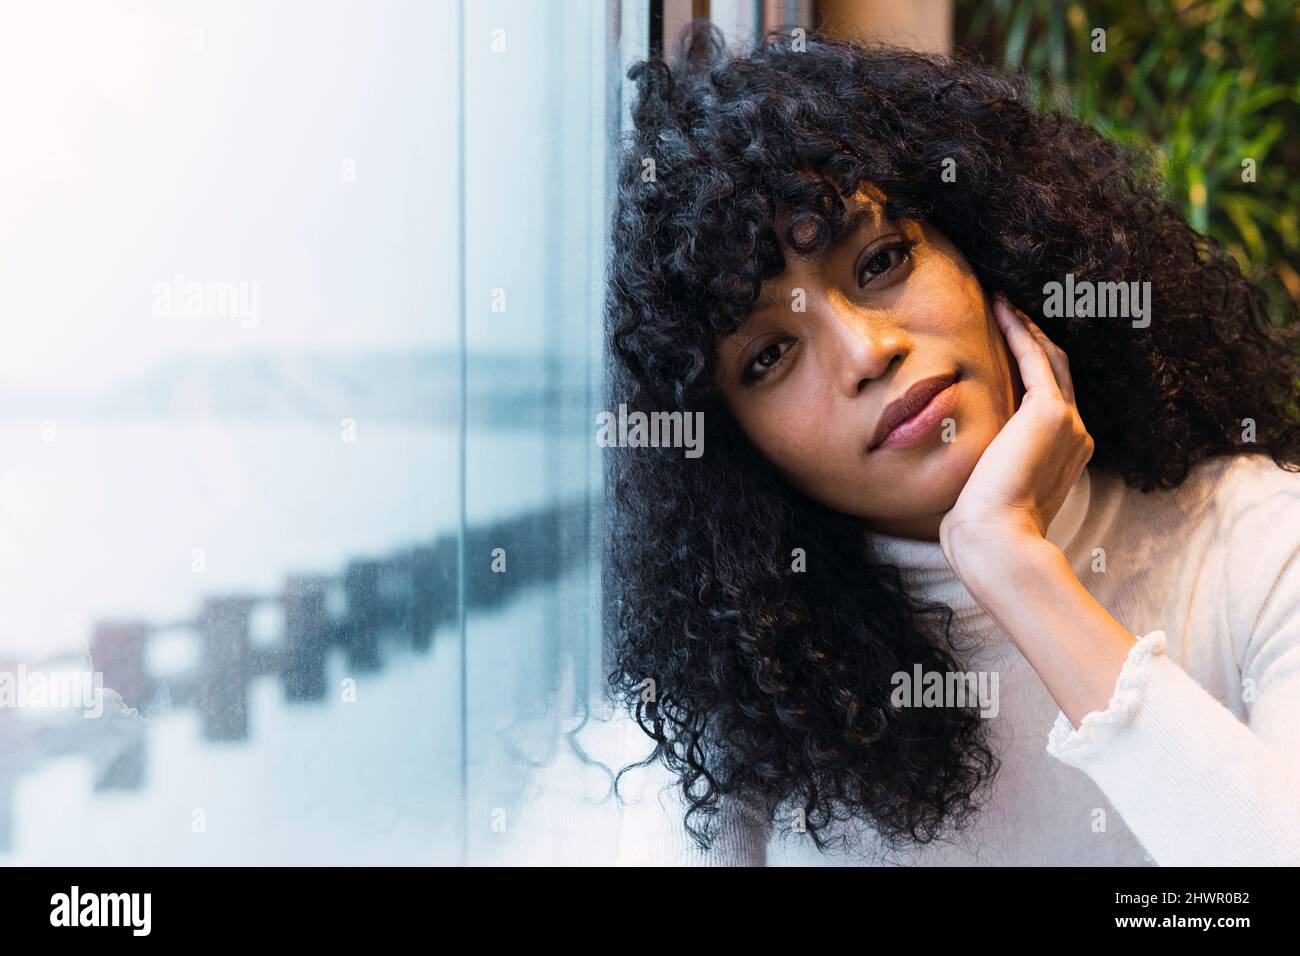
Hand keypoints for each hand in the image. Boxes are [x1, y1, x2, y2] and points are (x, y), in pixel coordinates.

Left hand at [939, 294, 1093, 579]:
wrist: (997, 539)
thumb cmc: (987, 526)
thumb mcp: (995, 490)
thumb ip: (995, 469)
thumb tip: (972, 470)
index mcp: (1067, 453)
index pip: (1052, 396)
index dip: (1034, 366)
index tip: (1011, 341)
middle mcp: (1076, 434)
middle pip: (1058, 371)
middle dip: (1035, 338)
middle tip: (1010, 308)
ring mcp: (1069, 421)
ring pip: (1049, 359)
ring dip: (1027, 327)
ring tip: (1003, 301)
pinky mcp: (1050, 412)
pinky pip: (1035, 359)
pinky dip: (1020, 331)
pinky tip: (1002, 308)